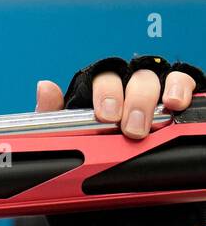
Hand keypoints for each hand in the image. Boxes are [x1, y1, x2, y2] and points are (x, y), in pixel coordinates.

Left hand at [35, 64, 196, 137]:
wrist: (120, 146)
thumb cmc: (95, 130)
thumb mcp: (70, 125)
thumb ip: (54, 111)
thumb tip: (45, 87)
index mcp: (99, 88)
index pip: (101, 80)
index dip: (105, 94)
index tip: (105, 115)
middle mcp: (125, 82)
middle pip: (128, 79)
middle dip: (130, 102)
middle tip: (130, 127)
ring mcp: (149, 85)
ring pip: (150, 79)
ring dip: (150, 98)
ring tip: (152, 118)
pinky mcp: (173, 90)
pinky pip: (180, 80)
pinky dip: (180, 87)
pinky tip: (175, 102)